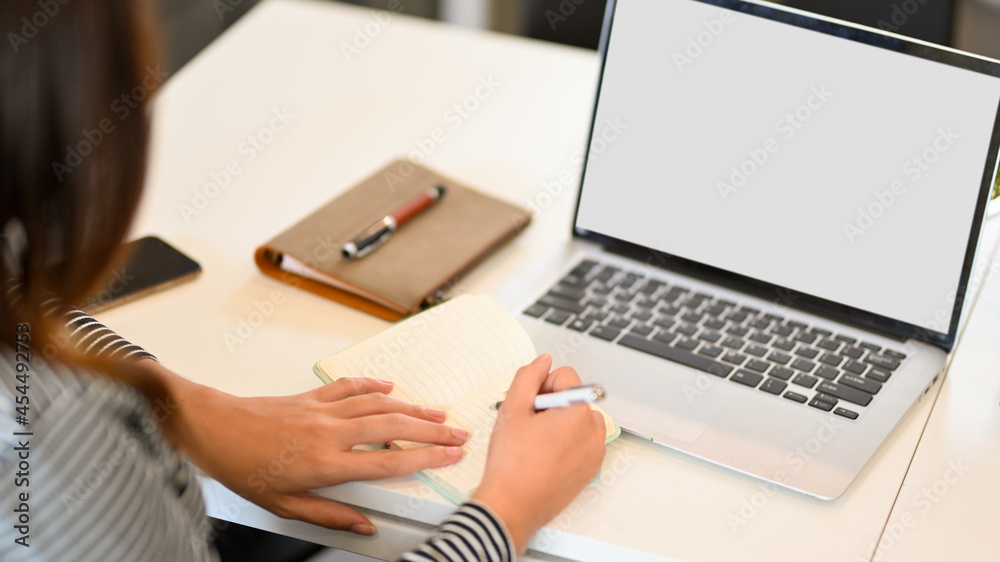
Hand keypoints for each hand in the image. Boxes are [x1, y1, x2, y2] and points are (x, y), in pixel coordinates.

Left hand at [142, 360, 467, 534]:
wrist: (213, 428)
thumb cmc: (242, 466)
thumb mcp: (283, 505)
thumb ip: (328, 513)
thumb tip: (362, 524)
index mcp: (326, 463)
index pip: (389, 460)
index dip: (425, 458)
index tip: (449, 455)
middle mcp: (330, 432)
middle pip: (394, 428)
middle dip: (432, 431)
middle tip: (457, 433)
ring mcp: (323, 410)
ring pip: (379, 404)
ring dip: (412, 408)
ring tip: (437, 413)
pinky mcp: (312, 396)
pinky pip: (351, 387)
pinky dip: (374, 385)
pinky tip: (390, 387)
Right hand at [472, 354, 606, 552]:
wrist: (513, 506)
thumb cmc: (511, 464)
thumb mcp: (512, 409)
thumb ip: (528, 376)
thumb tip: (544, 361)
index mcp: (579, 412)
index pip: (565, 376)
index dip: (541, 387)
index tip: (529, 406)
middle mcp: (594, 430)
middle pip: (573, 398)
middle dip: (550, 406)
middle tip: (529, 427)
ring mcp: (595, 451)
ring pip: (577, 419)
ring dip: (558, 424)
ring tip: (536, 443)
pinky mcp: (592, 468)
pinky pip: (581, 441)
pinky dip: (565, 442)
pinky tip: (544, 456)